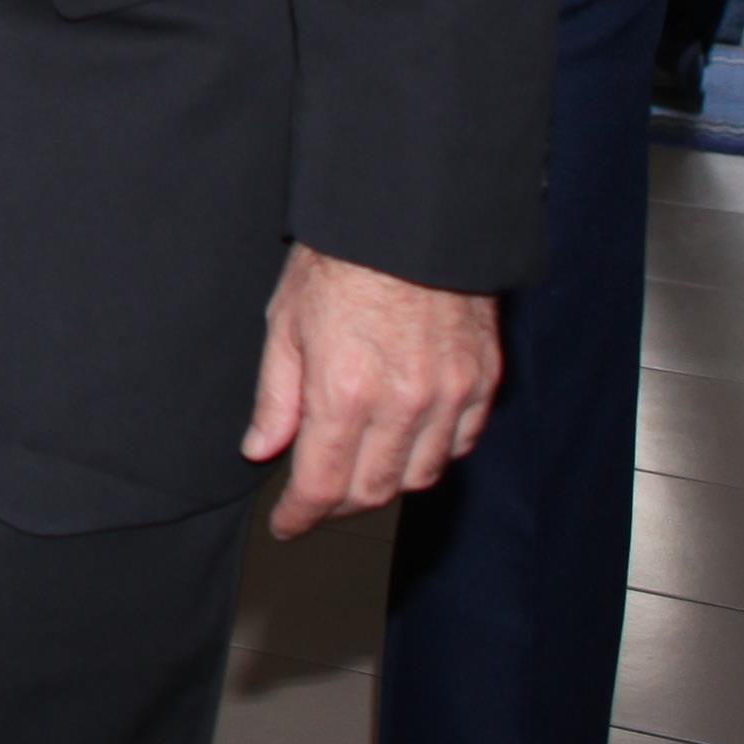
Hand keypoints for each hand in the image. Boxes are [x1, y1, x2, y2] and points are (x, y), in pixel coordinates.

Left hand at [241, 244, 500, 536]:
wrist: (411, 218)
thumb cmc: (340, 262)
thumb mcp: (285, 323)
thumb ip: (275, 397)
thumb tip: (261, 452)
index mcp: (344, 392)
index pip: (321, 485)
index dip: (300, 516)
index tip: (286, 524)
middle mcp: (403, 404)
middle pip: (373, 491)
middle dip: (339, 503)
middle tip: (317, 495)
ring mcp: (450, 395)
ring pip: (421, 475)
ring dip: (387, 482)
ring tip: (360, 466)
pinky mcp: (482, 381)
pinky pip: (461, 443)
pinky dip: (433, 453)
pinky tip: (408, 439)